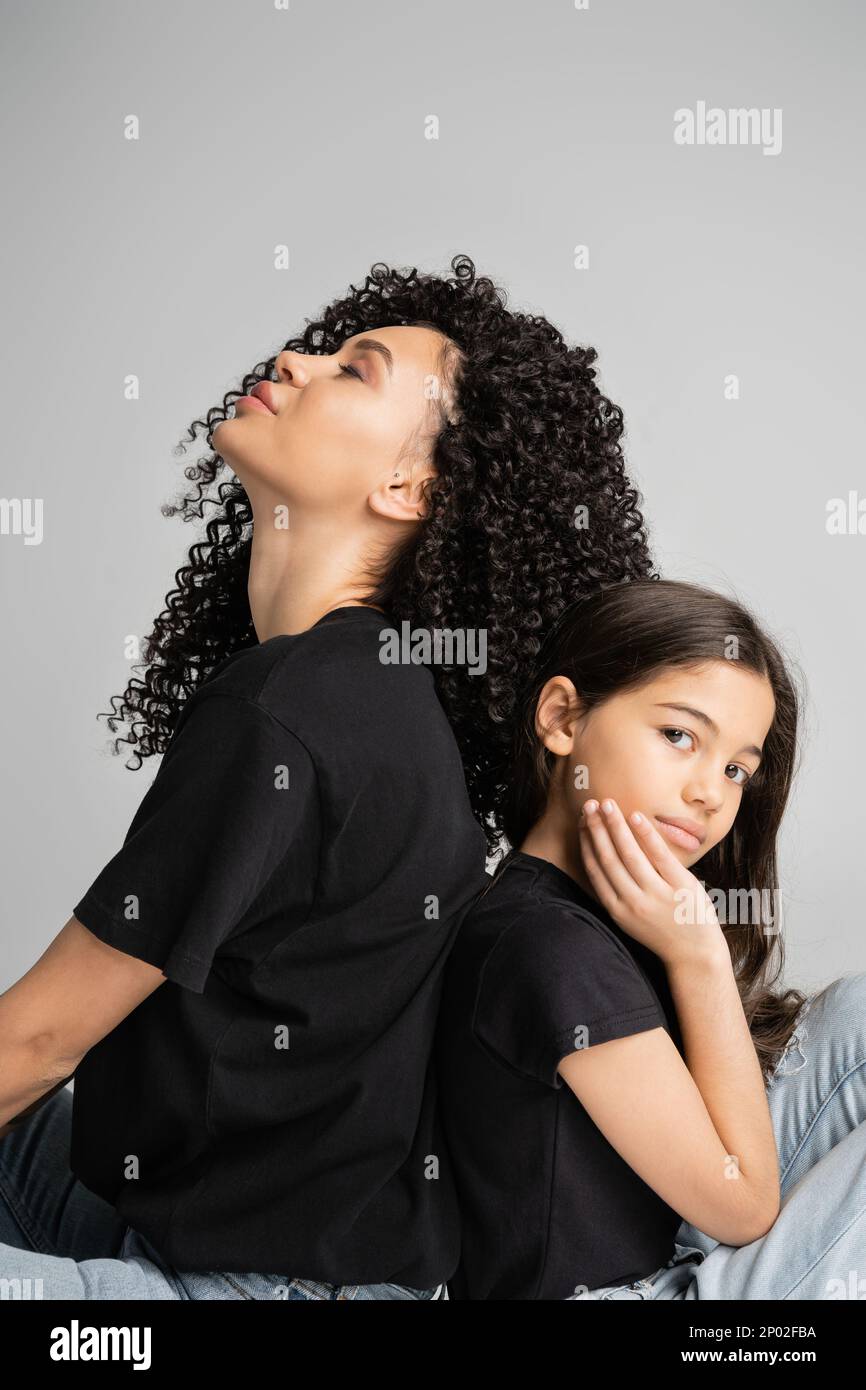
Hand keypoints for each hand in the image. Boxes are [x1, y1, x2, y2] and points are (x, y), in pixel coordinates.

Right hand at [578, 798, 725, 967]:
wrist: (695, 955)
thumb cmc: (661, 932)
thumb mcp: (631, 918)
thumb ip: (617, 892)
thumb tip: (601, 858)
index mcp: (617, 910)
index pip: (595, 870)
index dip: (586, 843)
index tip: (581, 822)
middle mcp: (633, 902)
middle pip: (608, 858)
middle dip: (596, 828)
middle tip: (588, 805)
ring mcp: (657, 895)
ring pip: (629, 854)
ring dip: (615, 826)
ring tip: (607, 804)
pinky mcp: (680, 887)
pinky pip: (659, 855)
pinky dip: (646, 834)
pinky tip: (635, 816)